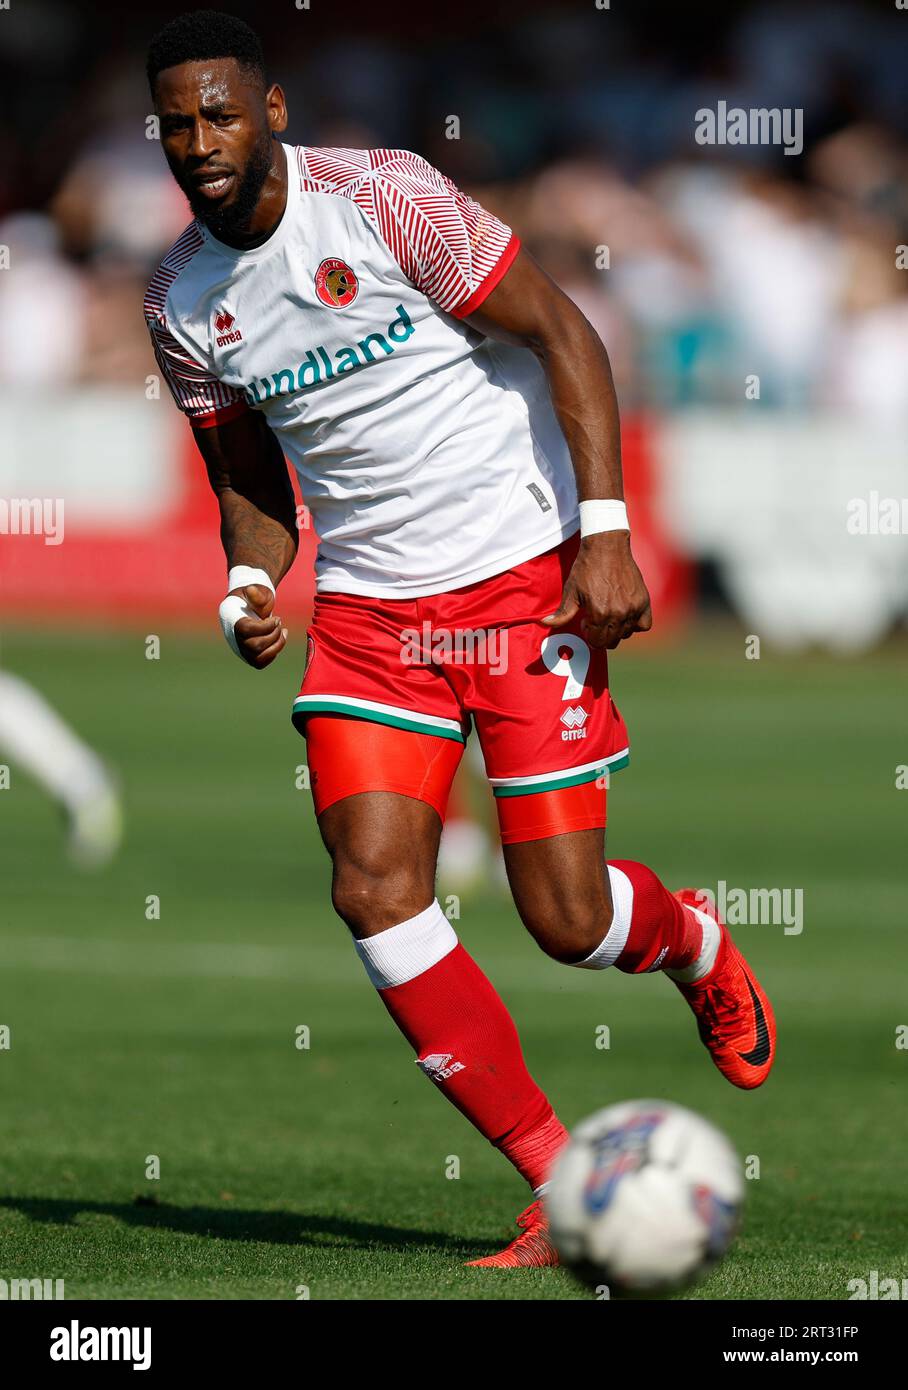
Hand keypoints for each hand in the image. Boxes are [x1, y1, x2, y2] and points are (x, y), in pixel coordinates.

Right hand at [230, 582, 287, 668]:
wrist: (251, 606)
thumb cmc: (254, 597)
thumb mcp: (257, 591)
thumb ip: (256, 593)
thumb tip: (251, 590)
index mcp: (232, 620)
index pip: (247, 631)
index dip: (266, 626)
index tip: (276, 618)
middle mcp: (234, 638)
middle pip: (255, 646)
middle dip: (273, 635)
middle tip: (279, 623)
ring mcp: (241, 649)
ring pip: (258, 658)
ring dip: (276, 645)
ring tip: (282, 631)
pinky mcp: (249, 656)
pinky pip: (261, 663)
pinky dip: (273, 653)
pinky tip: (279, 639)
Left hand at [543, 532, 651, 649]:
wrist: (607, 547)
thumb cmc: (586, 568)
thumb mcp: (571, 591)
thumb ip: (562, 613)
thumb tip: (545, 624)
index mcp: (599, 614)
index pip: (597, 642)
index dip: (589, 635)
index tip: (586, 621)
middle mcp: (618, 614)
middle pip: (611, 641)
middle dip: (601, 635)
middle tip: (596, 619)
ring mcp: (633, 608)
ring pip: (626, 634)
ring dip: (617, 630)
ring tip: (609, 615)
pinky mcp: (644, 601)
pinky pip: (644, 625)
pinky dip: (636, 625)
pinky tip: (626, 616)